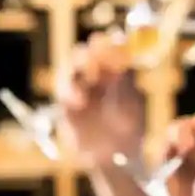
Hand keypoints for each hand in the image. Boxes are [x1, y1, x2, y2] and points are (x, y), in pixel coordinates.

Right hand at [55, 31, 143, 167]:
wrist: (117, 156)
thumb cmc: (130, 127)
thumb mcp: (132, 104)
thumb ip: (125, 82)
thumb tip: (124, 55)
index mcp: (114, 71)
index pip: (108, 49)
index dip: (110, 42)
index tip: (115, 39)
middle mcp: (94, 77)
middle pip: (85, 54)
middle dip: (89, 51)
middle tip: (94, 51)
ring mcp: (79, 90)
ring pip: (70, 71)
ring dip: (77, 71)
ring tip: (90, 79)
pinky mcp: (67, 107)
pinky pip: (62, 94)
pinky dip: (69, 93)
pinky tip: (80, 101)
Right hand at [163, 107, 194, 195]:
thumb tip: (189, 140)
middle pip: (186, 124)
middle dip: (182, 131)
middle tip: (186, 146)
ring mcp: (185, 152)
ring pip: (171, 137)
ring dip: (171, 143)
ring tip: (176, 156)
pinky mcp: (171, 165)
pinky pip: (162, 154)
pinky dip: (162, 156)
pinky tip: (167, 167)